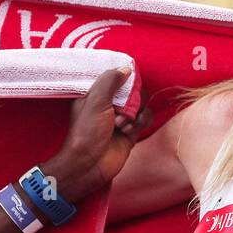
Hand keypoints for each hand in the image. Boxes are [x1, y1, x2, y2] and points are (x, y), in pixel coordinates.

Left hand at [49, 65, 148, 201]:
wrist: (90, 164)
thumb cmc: (87, 132)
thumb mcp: (95, 100)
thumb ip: (110, 80)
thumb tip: (126, 68)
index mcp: (96, 94)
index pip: (116, 78)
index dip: (123, 80)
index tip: (124, 85)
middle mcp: (110, 104)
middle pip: (133, 90)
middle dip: (130, 100)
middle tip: (117, 112)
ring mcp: (122, 118)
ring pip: (141, 104)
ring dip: (134, 113)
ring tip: (120, 126)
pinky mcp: (132, 132)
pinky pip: (145, 118)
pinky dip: (140, 123)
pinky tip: (129, 131)